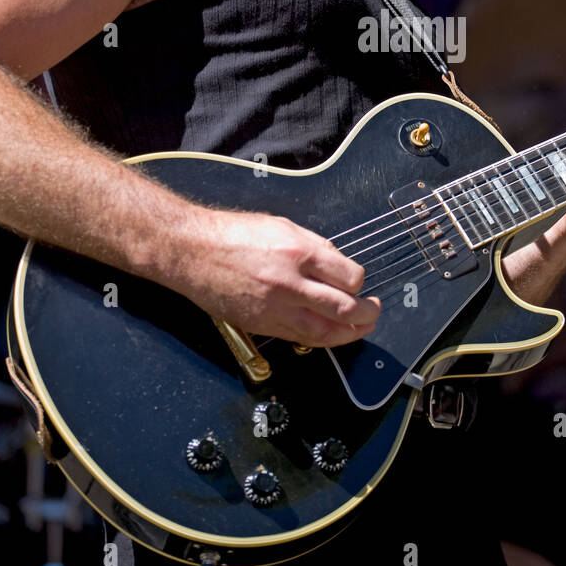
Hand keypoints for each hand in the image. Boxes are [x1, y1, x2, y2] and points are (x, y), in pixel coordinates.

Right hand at [174, 208, 379, 346]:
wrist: (191, 252)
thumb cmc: (231, 234)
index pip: (349, 277)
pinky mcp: (261, 324)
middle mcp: (289, 283)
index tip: (360, 282)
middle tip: (374, 311)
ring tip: (361, 329)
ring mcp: (275, 308)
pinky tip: (330, 336)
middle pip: (343, 308)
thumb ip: (313, 245)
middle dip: (366, 313)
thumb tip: (336, 262)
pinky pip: (298, 338)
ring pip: (324, 332)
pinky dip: (320, 339)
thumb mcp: (281, 225)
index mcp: (298, 252)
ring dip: (349, 334)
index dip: (360, 282)